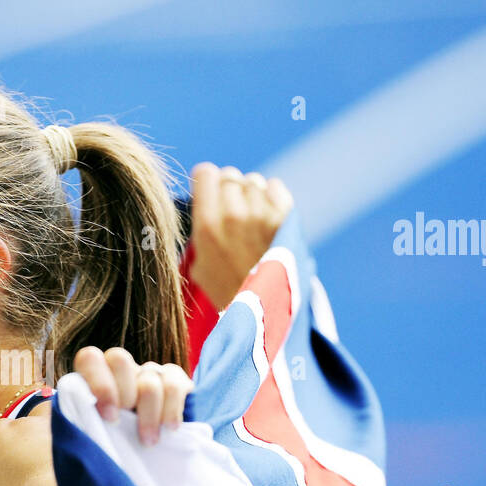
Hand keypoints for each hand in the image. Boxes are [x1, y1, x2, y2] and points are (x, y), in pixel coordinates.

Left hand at [73, 346, 192, 445]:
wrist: (147, 460)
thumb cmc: (109, 446)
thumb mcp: (90, 435)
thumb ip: (80, 420)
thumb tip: (72, 419)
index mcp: (93, 378)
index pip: (90, 358)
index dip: (99, 384)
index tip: (108, 416)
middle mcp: (120, 369)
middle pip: (119, 358)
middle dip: (123, 395)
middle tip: (122, 424)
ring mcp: (149, 371)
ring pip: (149, 378)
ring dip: (149, 414)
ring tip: (148, 441)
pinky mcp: (175, 379)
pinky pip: (174, 386)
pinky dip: (171, 410)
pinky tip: (169, 428)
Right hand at [188, 164, 293, 310]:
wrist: (266, 312)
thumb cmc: (230, 292)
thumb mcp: (200, 268)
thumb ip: (200, 233)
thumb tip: (203, 206)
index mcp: (206, 227)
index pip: (205, 173)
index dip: (206, 183)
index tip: (210, 195)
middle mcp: (233, 215)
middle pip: (229, 176)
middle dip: (229, 192)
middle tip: (234, 215)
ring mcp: (262, 214)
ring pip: (253, 182)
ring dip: (252, 196)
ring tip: (253, 222)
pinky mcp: (285, 216)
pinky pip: (274, 186)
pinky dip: (271, 197)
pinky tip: (268, 218)